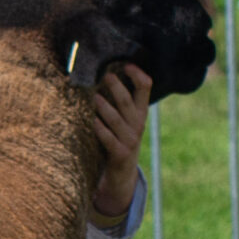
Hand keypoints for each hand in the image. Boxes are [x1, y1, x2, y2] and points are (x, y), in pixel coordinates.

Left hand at [89, 64, 151, 218]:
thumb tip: (106, 71)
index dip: (137, 75)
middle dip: (117, 88)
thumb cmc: (119, 138)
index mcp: (140, 111)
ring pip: (117, 120)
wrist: (122, 173)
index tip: (127, 64)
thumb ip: (121, 100)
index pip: (145, 88)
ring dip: (105, 108)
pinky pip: (109, 140)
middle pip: (128, 101)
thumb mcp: (125, 119)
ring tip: (94, 98)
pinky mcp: (120, 153)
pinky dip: (101, 130)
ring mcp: (129, 139)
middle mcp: (137, 124)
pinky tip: (93, 122)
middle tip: (106, 76)